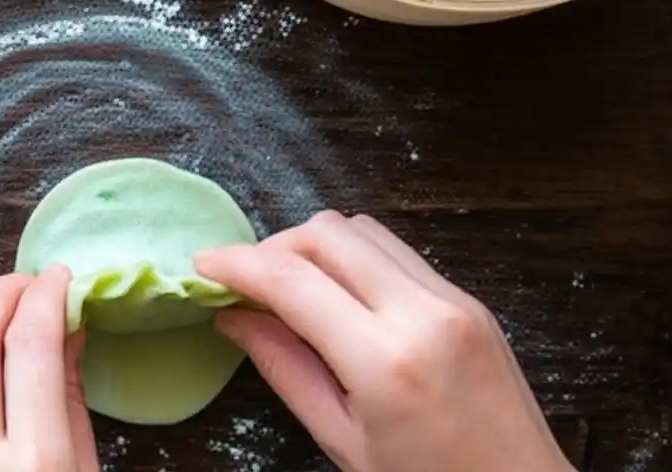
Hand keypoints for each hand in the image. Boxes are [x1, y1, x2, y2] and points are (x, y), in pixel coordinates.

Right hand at [196, 211, 572, 471]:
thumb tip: (233, 317)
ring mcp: (454, 299)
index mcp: (386, 360)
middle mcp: (424, 312)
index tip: (203, 266)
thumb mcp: (343, 441)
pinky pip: (396, 252)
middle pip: (326, 233)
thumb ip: (284, 369)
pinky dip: (353, 260)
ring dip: (315, 248)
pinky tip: (336, 297)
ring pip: (362, 230)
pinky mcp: (469, 299)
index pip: (292, 279)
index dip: (237, 264)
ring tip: (289, 291)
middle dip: (274, 247)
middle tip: (245, 285)